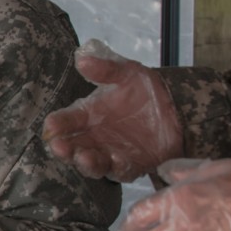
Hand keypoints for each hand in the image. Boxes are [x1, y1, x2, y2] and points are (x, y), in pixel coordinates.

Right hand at [42, 39, 182, 181]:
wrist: (179, 107)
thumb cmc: (146, 90)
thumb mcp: (128, 73)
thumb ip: (106, 69)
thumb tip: (82, 59)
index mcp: (87, 115)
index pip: (65, 121)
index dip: (56, 124)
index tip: (51, 125)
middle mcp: (94, 137)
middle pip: (72, 147)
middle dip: (63, 148)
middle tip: (58, 146)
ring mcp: (111, 153)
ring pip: (92, 164)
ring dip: (85, 162)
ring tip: (83, 157)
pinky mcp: (131, 165)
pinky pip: (121, 171)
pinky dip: (117, 167)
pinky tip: (116, 159)